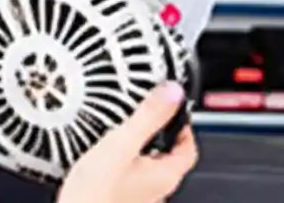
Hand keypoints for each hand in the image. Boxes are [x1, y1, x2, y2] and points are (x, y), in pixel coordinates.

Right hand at [56, 82, 197, 202]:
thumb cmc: (95, 195)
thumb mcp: (122, 145)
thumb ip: (148, 117)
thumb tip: (173, 92)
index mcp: (165, 176)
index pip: (188, 148)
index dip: (184, 126)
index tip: (172, 108)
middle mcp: (155, 190)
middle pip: (166, 155)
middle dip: (156, 133)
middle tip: (143, 114)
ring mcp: (137, 196)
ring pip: (145, 164)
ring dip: (136, 146)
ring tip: (119, 129)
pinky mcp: (118, 198)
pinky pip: (127, 174)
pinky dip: (120, 160)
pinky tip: (102, 154)